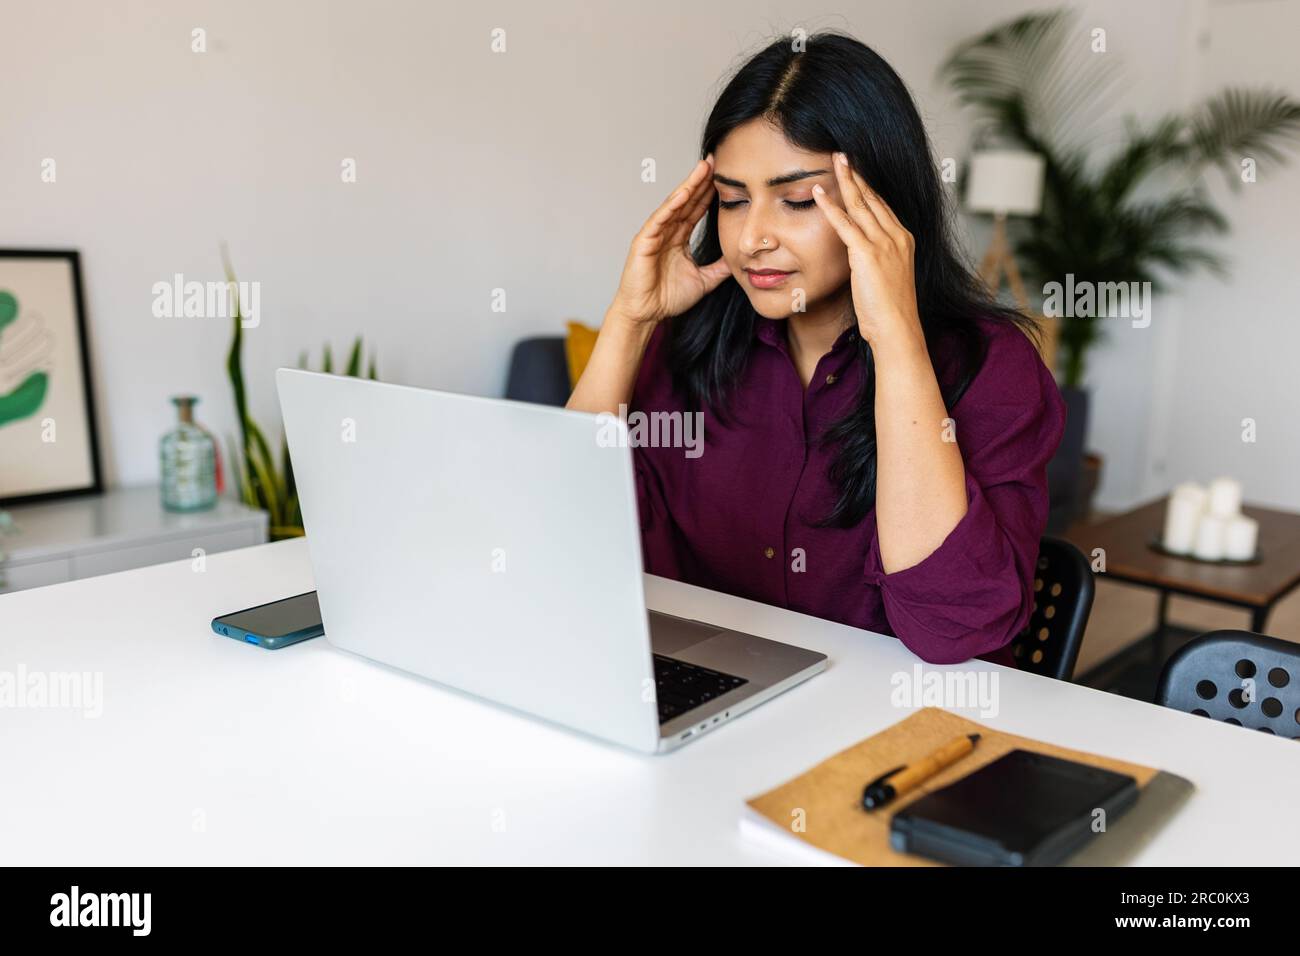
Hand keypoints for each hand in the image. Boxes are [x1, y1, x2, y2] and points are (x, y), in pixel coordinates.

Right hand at [610, 155, 732, 327]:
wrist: (646, 314)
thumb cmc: (667, 298)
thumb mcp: (704, 280)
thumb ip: (720, 267)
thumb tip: (740, 258)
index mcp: (678, 238)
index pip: (696, 210)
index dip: (709, 194)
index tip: (725, 177)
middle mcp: (666, 232)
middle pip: (687, 201)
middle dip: (701, 181)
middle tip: (716, 161)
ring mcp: (654, 234)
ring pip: (674, 205)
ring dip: (688, 186)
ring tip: (702, 168)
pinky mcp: (644, 242)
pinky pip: (660, 220)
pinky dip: (671, 206)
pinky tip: (684, 193)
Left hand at [812, 152, 922, 349]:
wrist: (897, 328)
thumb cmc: (890, 312)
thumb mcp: (887, 280)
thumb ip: (876, 262)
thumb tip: (862, 260)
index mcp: (904, 240)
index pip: (882, 207)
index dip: (868, 188)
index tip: (856, 172)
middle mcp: (897, 236)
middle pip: (873, 198)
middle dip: (858, 175)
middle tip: (844, 155)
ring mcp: (884, 243)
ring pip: (861, 204)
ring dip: (847, 180)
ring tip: (835, 160)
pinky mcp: (867, 253)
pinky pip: (845, 224)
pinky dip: (831, 206)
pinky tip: (820, 192)